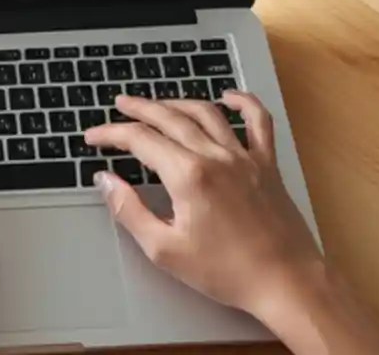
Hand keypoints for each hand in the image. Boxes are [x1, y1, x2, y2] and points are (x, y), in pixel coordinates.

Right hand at [84, 91, 321, 314]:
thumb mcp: (164, 250)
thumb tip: (106, 181)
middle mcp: (216, 156)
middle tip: (119, 105)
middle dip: (139, 109)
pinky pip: (258, 122)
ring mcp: (245, 157)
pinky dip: (243, 102)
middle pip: (170, 118)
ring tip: (158, 103)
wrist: (285, 282)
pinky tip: (228, 97)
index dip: (111, 134)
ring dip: (177, 102)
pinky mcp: (267, 165)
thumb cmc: (227, 271)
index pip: (140, 140)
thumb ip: (130, 211)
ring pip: (206, 113)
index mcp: (188, 175)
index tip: (93, 138)